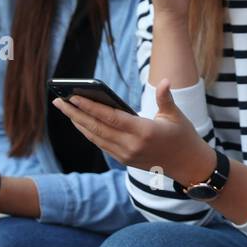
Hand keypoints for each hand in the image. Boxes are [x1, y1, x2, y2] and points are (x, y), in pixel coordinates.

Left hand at [51, 78, 213, 183]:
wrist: (187, 165)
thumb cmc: (183, 136)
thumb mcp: (176, 115)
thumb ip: (165, 98)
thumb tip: (164, 81)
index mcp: (144, 132)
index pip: (110, 117)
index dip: (90, 107)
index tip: (74, 97)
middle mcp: (132, 145)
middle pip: (96, 128)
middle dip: (75, 114)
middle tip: (58, 101)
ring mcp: (126, 155)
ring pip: (95, 137)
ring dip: (78, 123)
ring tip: (65, 109)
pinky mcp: (124, 160)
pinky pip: (101, 144)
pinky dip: (89, 133)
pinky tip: (80, 122)